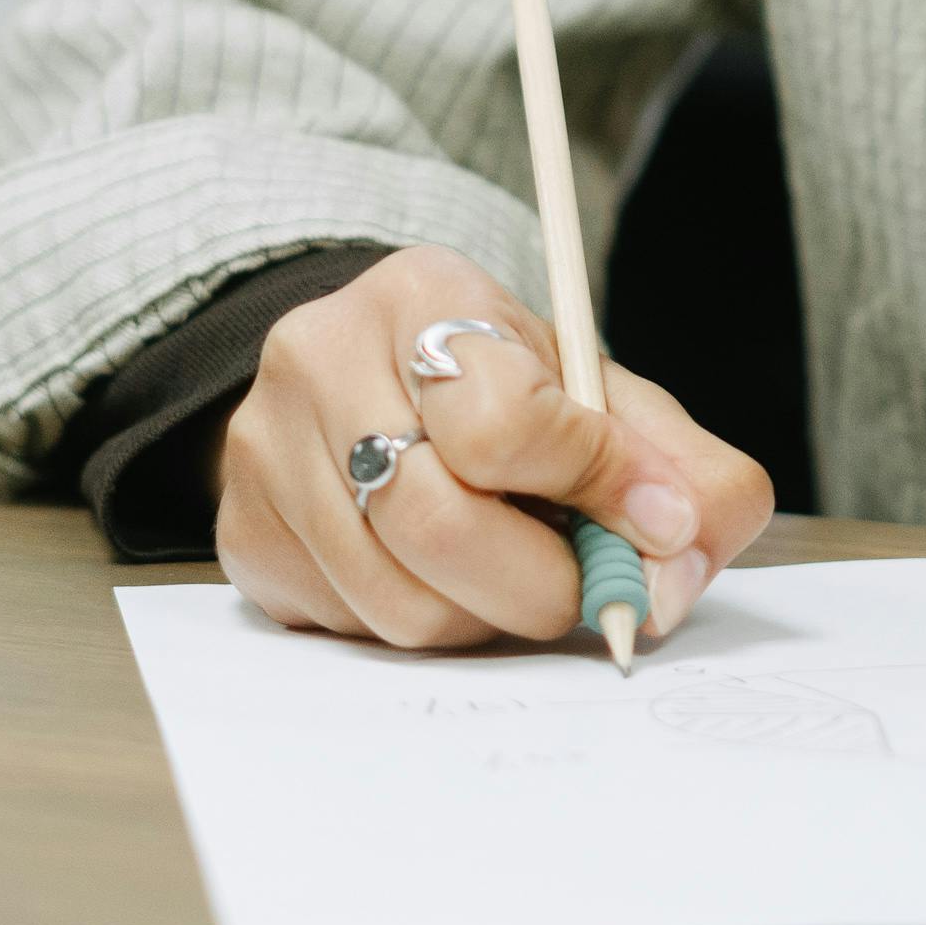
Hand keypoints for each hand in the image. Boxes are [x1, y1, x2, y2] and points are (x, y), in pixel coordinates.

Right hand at [212, 243, 772, 653]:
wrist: (380, 380)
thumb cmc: (510, 392)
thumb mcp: (605, 396)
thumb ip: (680, 466)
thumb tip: (682, 555)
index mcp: (423, 294)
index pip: (506, 419)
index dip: (597, 486)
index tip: (653, 519)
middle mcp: (322, 357)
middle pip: (439, 525)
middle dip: (544, 585)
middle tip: (587, 587)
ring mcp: (265, 449)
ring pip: (398, 601)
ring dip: (484, 617)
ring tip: (511, 570)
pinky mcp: (243, 534)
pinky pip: (352, 630)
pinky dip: (423, 626)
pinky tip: (442, 576)